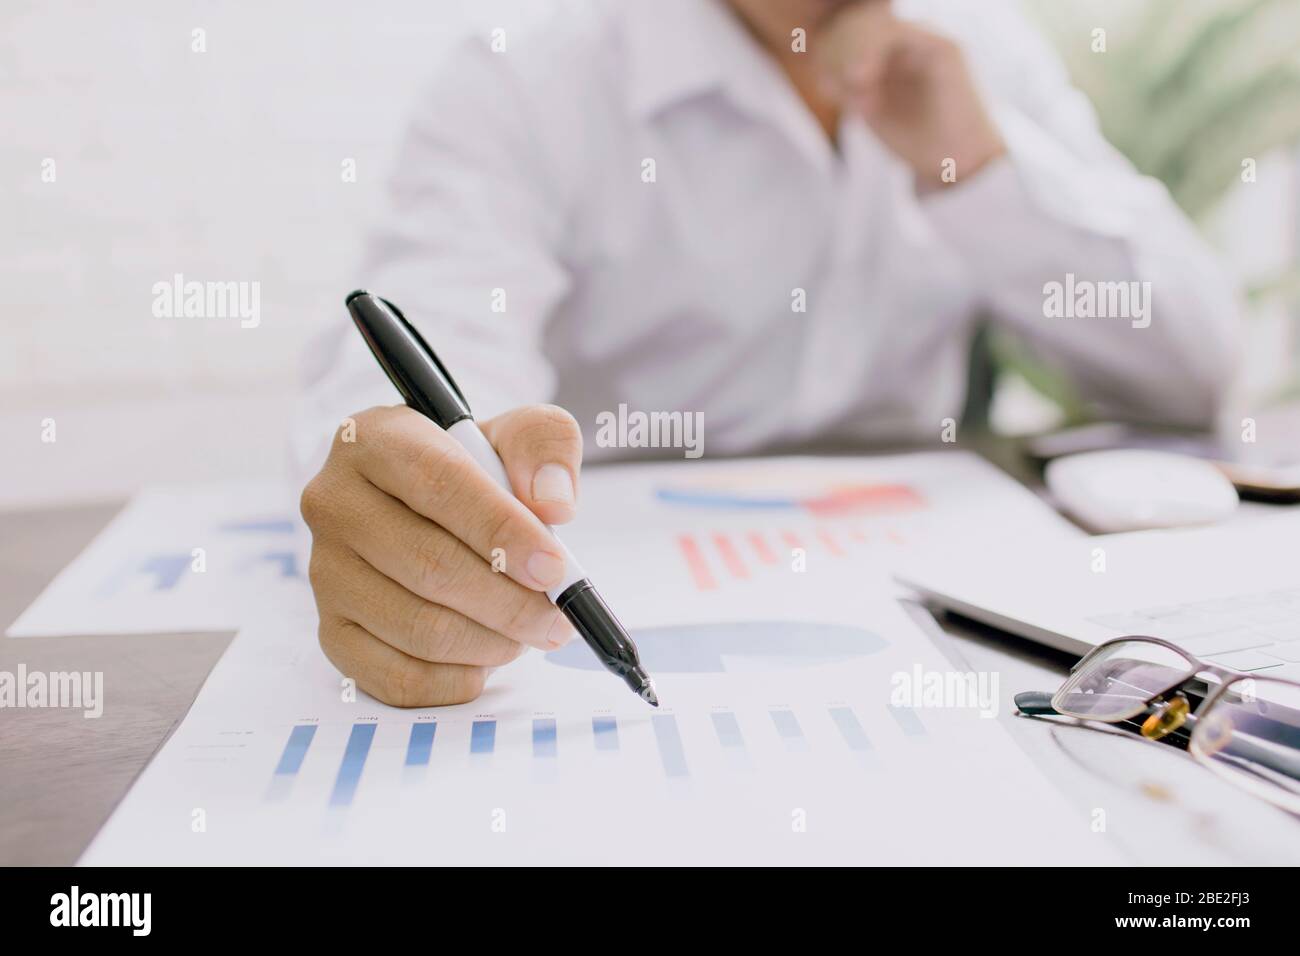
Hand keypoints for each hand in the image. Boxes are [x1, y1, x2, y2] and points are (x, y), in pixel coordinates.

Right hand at [300, 404, 582, 705]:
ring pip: (417, 628)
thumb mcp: (515, 434)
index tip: (554, 569)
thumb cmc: (473, 468)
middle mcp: (335, 504)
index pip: (441, 486)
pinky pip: (394, 676)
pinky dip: (453, 681)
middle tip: (556, 618)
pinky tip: (486, 660)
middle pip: (429, 566)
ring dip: (489, 643)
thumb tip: (554, 504)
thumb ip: (544, 446)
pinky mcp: (331, 629)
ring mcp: (325, 572)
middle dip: (508, 602)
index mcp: (374, 441)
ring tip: (527, 633)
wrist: (424, 503)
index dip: (503, 532)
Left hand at [816, 1, 1004, 188]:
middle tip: (837, 91)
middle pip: (855, 20)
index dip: (829, 53)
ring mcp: (926, 38)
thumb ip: (848, 86)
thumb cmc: (917, 140)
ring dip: (852, 56)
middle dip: (836, 54)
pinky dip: (871, 54)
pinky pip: (896, 32)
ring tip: (857, 95)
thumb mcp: (870, 109)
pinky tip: (864, 84)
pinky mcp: (944, 47)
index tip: (829, 89)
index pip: (847, 29)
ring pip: (872, 22)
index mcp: (889, 50)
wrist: (959, 163)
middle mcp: (908, 38)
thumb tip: (823, 72)